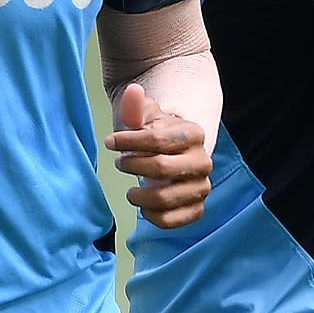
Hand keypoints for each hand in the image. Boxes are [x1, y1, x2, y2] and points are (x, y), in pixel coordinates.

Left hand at [105, 83, 211, 230]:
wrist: (173, 158)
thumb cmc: (155, 137)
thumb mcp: (144, 119)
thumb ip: (136, 108)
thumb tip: (133, 91)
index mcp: (194, 134)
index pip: (158, 140)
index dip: (128, 141)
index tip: (109, 142)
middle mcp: (203, 162)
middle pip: (161, 168)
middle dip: (133, 166)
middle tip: (120, 163)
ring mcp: (202, 188)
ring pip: (164, 198)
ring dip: (138, 195)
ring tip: (130, 189)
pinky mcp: (196, 210)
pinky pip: (171, 220)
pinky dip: (151, 215)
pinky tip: (143, 206)